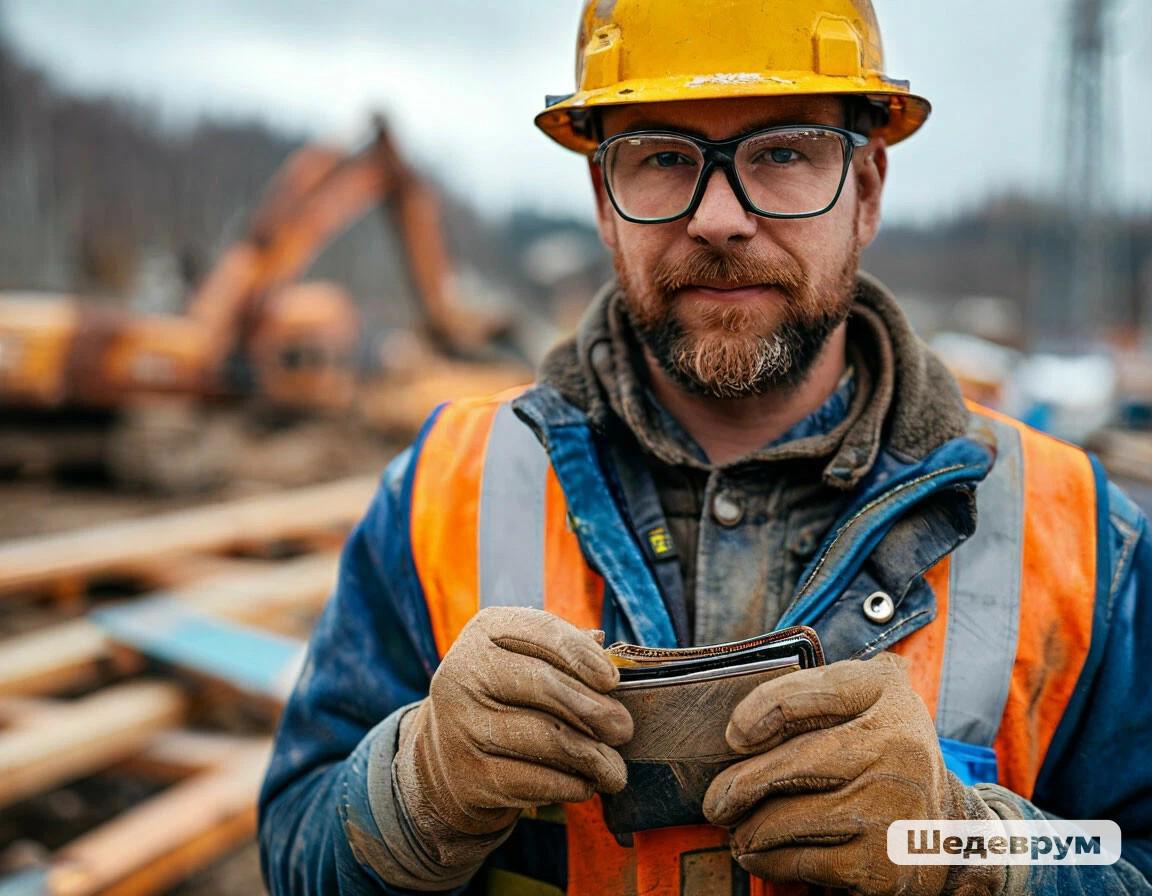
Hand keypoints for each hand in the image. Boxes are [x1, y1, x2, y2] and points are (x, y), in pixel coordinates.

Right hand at [393, 606, 632, 865]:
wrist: (450, 755)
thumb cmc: (508, 696)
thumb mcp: (528, 658)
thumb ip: (567, 649)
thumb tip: (605, 648)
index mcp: (485, 631)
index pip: (542, 632)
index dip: (582, 656)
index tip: (613, 681)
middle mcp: (464, 672)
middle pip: (545, 686)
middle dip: (594, 709)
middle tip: (624, 729)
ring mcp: (460, 725)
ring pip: (545, 738)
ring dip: (592, 757)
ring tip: (615, 769)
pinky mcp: (468, 774)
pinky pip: (534, 781)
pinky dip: (570, 785)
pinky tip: (586, 785)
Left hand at [702, 652, 1003, 895]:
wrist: (949, 836)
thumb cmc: (886, 756)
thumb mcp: (865, 702)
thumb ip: (814, 692)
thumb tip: (742, 726)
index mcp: (888, 697)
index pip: (811, 696)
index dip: (761, 710)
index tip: (734, 735)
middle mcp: (899, 750)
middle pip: (792, 764)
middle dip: (739, 785)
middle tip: (716, 801)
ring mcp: (892, 810)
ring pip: (787, 819)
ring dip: (748, 829)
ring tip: (739, 829)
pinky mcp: (881, 865)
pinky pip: (801, 862)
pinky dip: (768, 860)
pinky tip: (759, 854)